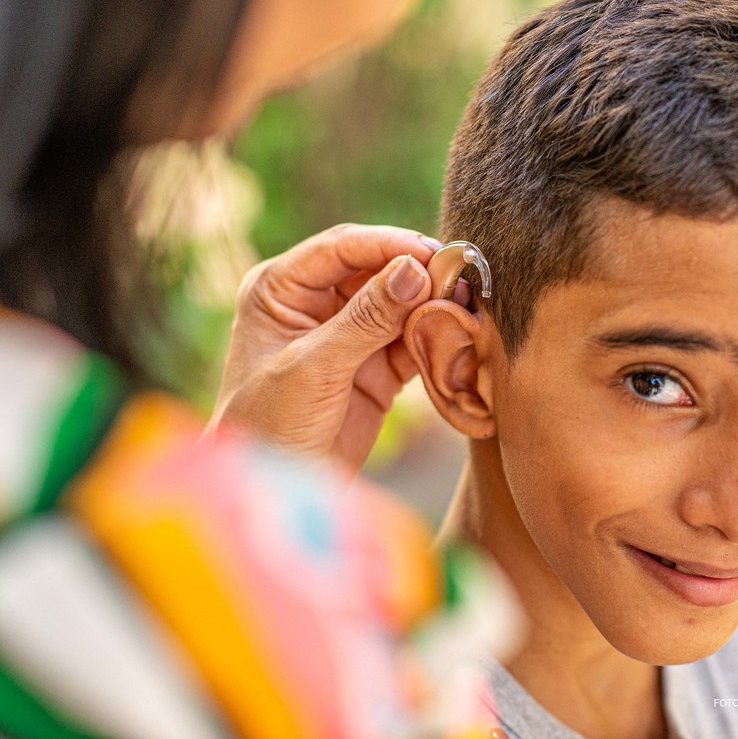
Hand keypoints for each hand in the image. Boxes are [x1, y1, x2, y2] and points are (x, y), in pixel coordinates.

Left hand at [209, 223, 439, 473]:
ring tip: (467, 304)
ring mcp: (347, 336)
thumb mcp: (314, 368)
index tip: (432, 252)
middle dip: (417, 273)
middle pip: (376, 269)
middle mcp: (312, 303)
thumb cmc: (269, 426)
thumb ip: (366, 318)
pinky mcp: (374, 369)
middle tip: (460, 277)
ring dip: (431, 305)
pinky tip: (460, 334)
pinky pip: (411, 341)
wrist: (275, 494)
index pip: (341, 248)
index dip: (388, 244)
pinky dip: (435, 338)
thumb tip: (415, 269)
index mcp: (280, 289)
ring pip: (399, 304)